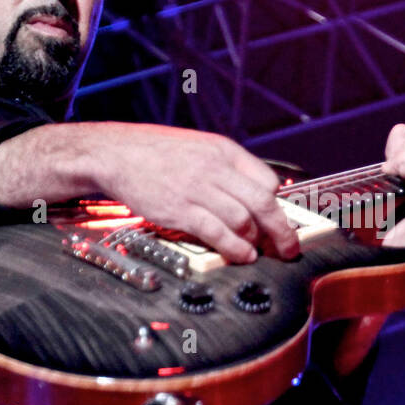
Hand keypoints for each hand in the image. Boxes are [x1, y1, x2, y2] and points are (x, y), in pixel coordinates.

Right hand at [92, 123, 298, 263]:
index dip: (277, 205)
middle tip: (289, 248)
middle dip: (282, 230)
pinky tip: (241, 256)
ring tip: (257, 253)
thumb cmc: (155, 153)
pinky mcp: (180, 210)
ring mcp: (198, 189)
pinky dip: (235, 248)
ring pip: (244, 220)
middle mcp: (215, 168)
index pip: (267, 180)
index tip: (278, 220)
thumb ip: (225, 168)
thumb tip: (250, 195)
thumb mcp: (199, 147)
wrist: (114, 153)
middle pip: (264, 203)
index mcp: (224, 150)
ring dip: (256, 242)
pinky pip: (217, 233)